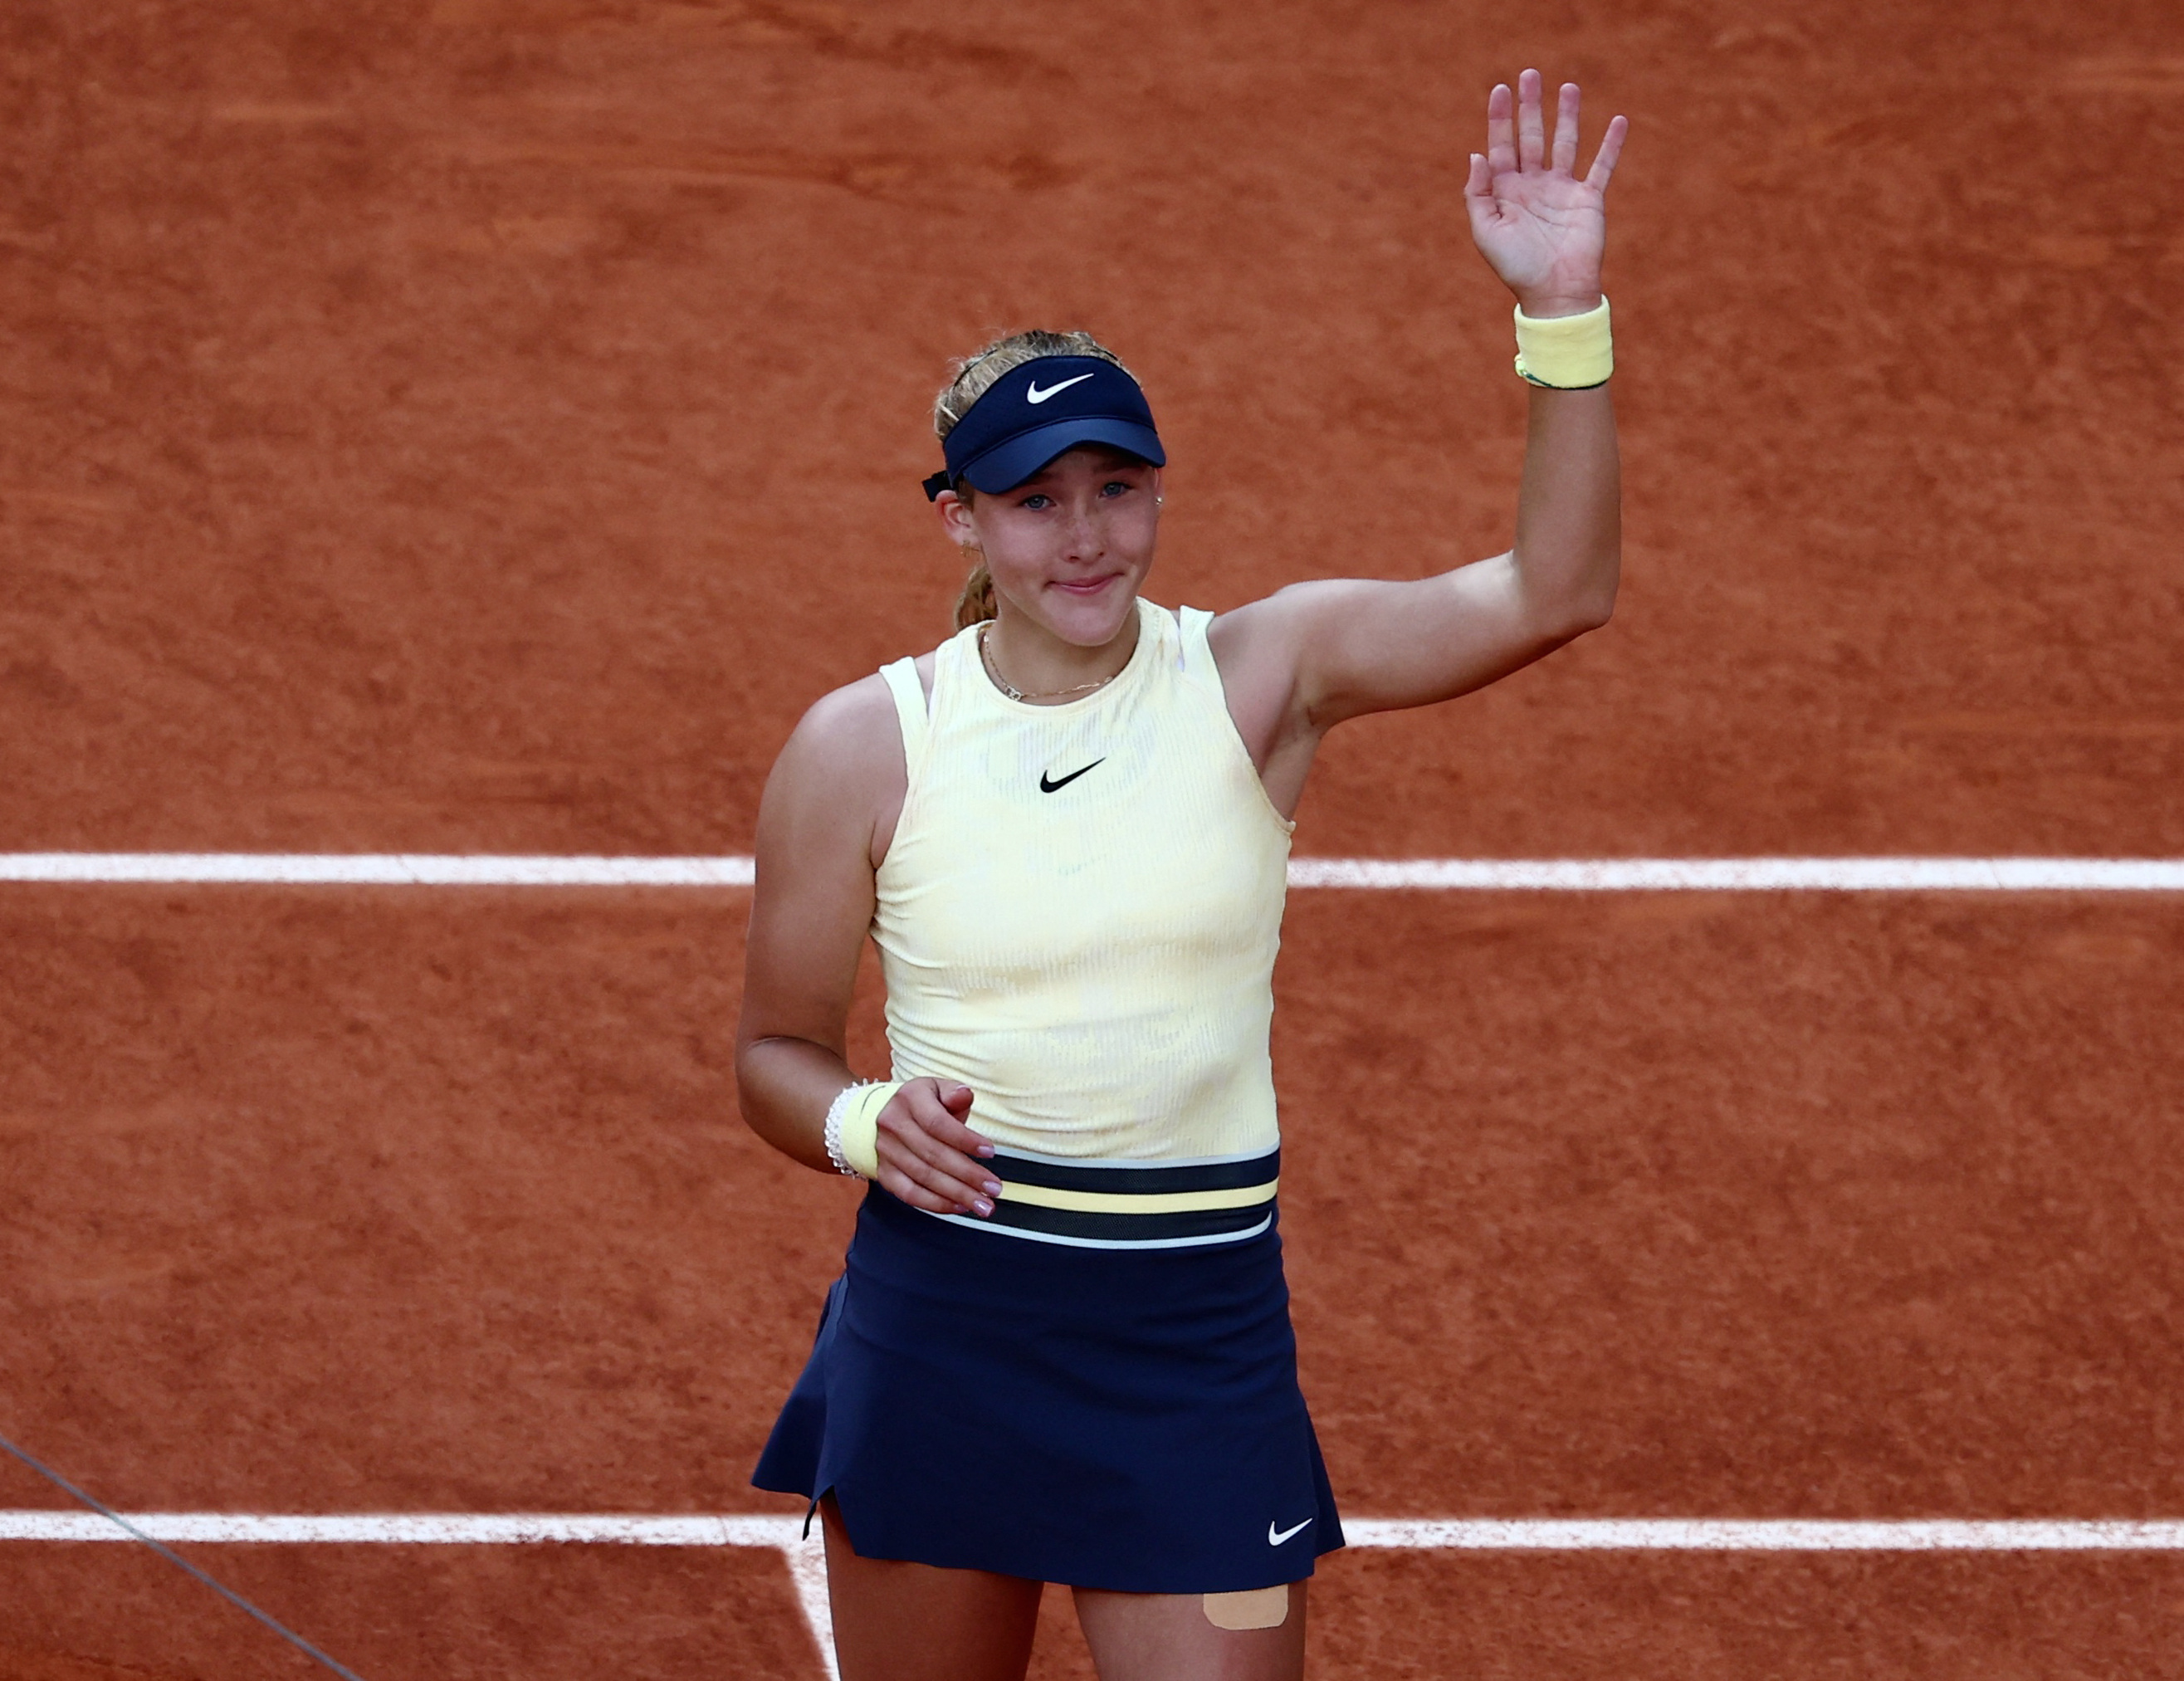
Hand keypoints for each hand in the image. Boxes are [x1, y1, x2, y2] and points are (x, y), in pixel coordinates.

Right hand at [872, 1078, 1001, 1216]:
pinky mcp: (884, 1173)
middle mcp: (893, 1124)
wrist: (885, 1114)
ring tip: (983, 1205)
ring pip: (924, 1177)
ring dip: (957, 1194)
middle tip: (994, 1189)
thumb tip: (964, 1095)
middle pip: (933, 1154)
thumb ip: (955, 1093)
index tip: (990, 1152)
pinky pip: (910, 1194)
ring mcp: (886, 1151)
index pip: (937, 1123)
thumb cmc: (924, 1103)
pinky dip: (936, 1203)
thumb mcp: (940, 1089)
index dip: (965, 1140)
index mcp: (909, 1098)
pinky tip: (959, 1206)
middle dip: (968, 1174)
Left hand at [1465, 69, 1627, 317]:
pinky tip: (1618, 120)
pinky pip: (1601, 166)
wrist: (1554, 293)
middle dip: (1531, 106)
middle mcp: (1534, 186)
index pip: (1501, 146)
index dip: (1500, 118)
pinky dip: (1610, 145)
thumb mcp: (1486, 232)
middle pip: (1532, 136)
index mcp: (1506, 192)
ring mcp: (1562, 190)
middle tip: (1530, 74)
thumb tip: (1477, 154)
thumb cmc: (1516, 268)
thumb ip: (1477, 194)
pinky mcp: (1588, 199)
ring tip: (1568, 87)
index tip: (1500, 90)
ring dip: (1567, 116)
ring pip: (1565, 143)